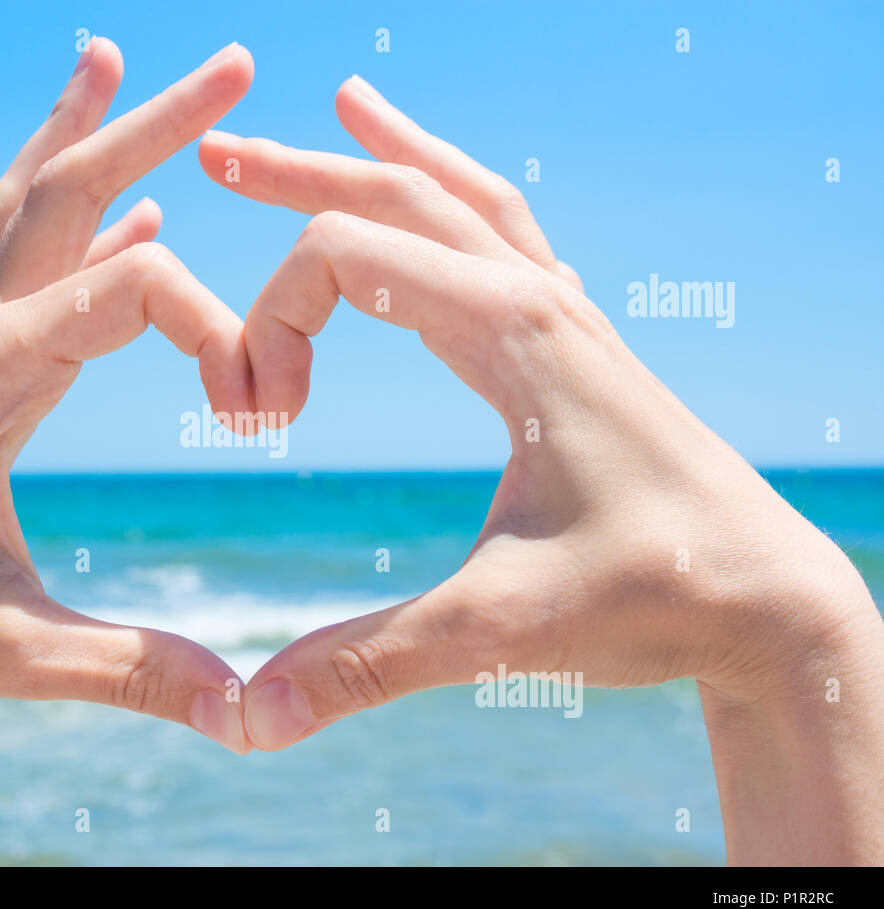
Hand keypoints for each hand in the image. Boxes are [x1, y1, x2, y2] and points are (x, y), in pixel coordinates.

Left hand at [0, 39, 255, 865]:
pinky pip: (26, 261)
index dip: (221, 332)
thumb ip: (130, 669)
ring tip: (114, 58)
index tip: (265, 412)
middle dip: (157, 120)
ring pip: (31, 205)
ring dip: (85, 130)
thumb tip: (240, 707)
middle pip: (70, 190)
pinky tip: (132, 206)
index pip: (135, 291)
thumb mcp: (16, 656)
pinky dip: (77, 211)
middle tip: (236, 61)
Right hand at [200, 76, 883, 862]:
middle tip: (220, 156)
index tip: (256, 421)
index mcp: (511, 331)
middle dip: (302, 174)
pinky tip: (444, 192)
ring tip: (346, 107)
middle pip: (402, 193)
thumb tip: (250, 719)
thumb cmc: (653, 597)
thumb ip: (365, 663)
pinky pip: (512, 238)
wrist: (769, 602)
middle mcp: (540, 300)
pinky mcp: (576, 347)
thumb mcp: (496, 631)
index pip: (345, 257)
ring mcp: (565, 315)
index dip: (269, 324)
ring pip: (465, 199)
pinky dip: (462, 194)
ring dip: (389, 158)